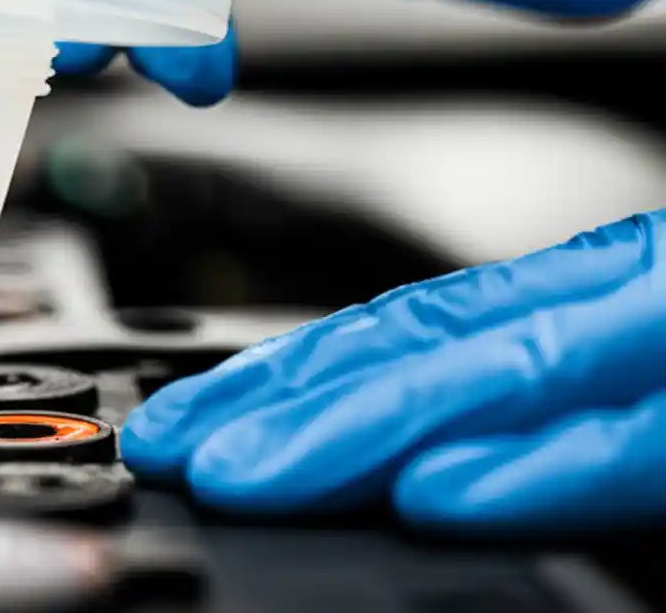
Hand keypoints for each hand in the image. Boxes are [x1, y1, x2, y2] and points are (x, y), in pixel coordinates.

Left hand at [122, 210, 665, 533]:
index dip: (286, 373)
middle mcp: (611, 303)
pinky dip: (533, 466)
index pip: (408, 331)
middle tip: (170, 450)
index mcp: (580, 296)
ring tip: (241, 470)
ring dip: (356, 427)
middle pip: (420, 349)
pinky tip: (431, 492)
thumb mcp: (629, 366)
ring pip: (494, 377)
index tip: (188, 419)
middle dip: (282, 402)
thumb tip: (410, 459)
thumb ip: (532, 398)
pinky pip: (636, 439)